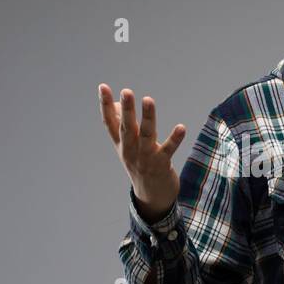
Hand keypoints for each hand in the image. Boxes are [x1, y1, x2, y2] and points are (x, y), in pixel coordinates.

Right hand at [98, 83, 186, 222]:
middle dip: (126, 109)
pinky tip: (181, 127)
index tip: (103, 86)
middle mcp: (130, 150)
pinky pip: (168, 149)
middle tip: (126, 91)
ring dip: (148, 117)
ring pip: (146, 135)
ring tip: (148, 99)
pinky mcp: (162, 164)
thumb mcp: (127, 146)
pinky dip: (174, 139)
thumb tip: (116, 102)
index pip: (109, 122)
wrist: (151, 197)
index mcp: (121, 144)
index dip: (105, 104)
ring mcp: (145, 157)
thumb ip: (121, 124)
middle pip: (127, 127)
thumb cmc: (139, 165)